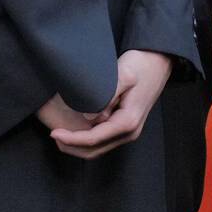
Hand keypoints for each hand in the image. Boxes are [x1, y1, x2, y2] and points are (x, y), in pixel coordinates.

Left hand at [45, 51, 172, 160]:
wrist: (158, 61)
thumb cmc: (140, 65)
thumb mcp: (123, 75)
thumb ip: (106, 96)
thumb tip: (88, 117)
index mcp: (128, 121)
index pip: (93, 139)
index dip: (71, 139)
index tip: (53, 132)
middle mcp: (130, 131)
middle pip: (94, 150)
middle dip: (71, 147)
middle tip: (53, 135)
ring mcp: (129, 131)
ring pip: (98, 148)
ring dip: (78, 146)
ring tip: (60, 135)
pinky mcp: (126, 126)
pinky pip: (103, 140)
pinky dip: (87, 140)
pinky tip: (76, 129)